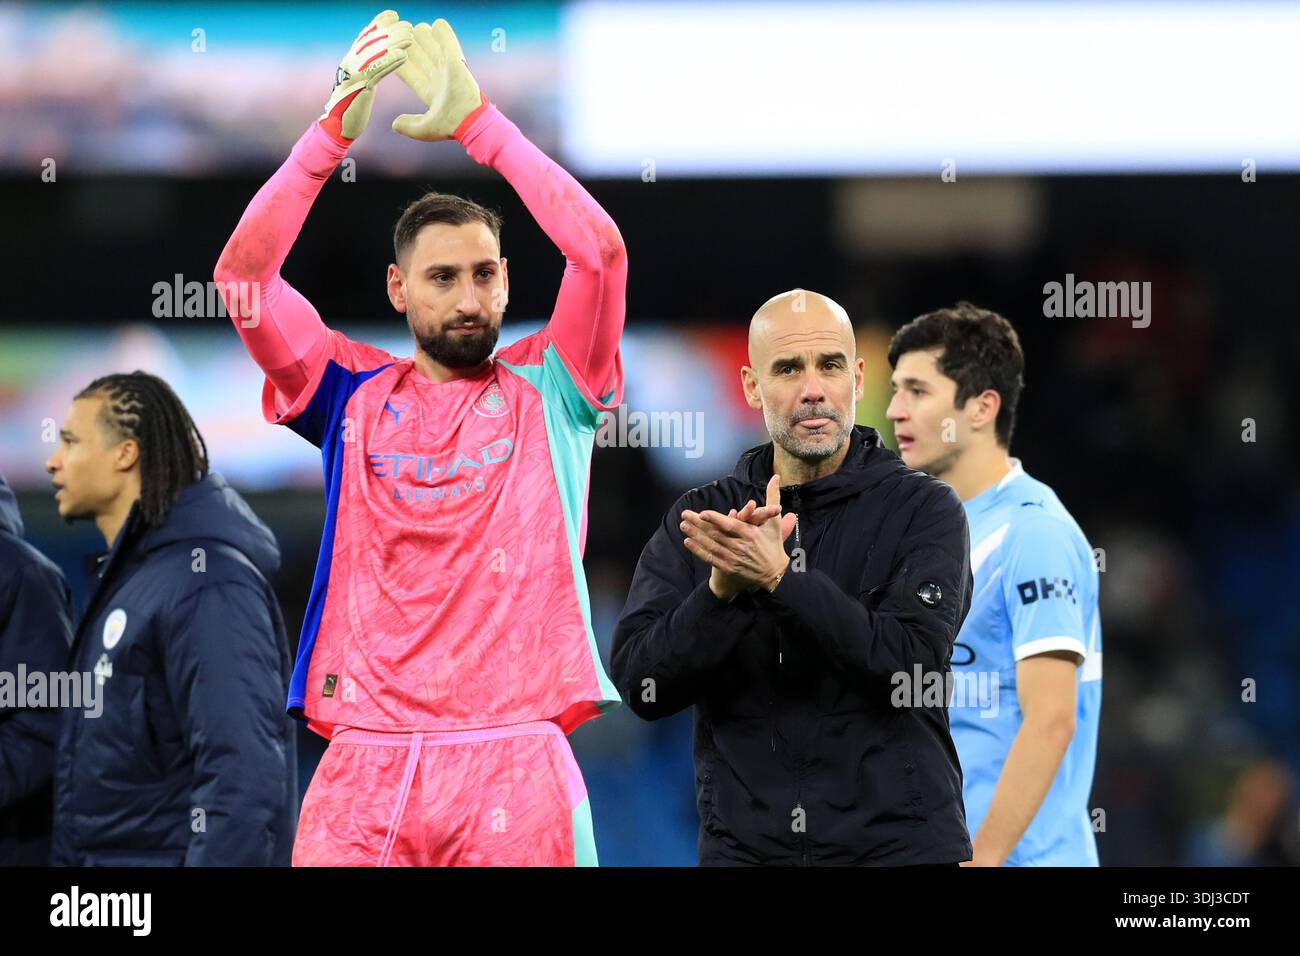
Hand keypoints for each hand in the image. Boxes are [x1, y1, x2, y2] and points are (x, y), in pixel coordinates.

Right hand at [319, 11, 413, 143]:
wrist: (337, 128)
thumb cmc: (351, 108)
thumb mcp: (360, 84)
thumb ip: (368, 70)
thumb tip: (379, 58)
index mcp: (350, 60)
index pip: (365, 36)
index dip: (378, 24)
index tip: (393, 15)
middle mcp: (349, 63)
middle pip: (372, 41)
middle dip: (391, 31)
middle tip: (408, 26)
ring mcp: (352, 74)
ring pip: (375, 53)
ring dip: (394, 43)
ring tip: (411, 37)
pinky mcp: (359, 87)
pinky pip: (376, 71)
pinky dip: (390, 61)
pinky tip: (403, 56)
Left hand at [392, 19, 486, 141]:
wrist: (468, 120)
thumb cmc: (449, 126)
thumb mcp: (424, 129)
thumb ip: (409, 126)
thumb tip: (394, 124)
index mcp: (429, 90)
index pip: (408, 71)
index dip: (398, 62)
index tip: (390, 53)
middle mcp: (436, 76)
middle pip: (417, 52)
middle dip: (407, 44)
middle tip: (400, 36)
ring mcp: (445, 66)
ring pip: (429, 41)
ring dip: (421, 34)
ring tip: (413, 30)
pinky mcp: (454, 57)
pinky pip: (446, 36)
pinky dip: (440, 29)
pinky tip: (435, 26)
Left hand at [681, 475, 797, 598]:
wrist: (775, 573)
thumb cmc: (773, 544)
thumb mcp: (774, 521)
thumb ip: (772, 497)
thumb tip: (775, 477)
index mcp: (751, 534)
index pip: (730, 525)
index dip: (715, 519)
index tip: (702, 513)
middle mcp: (741, 546)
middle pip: (716, 534)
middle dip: (698, 524)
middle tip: (685, 514)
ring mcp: (734, 558)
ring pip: (711, 545)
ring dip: (695, 535)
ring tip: (683, 525)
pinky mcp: (728, 568)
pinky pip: (710, 558)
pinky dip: (698, 550)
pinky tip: (688, 542)